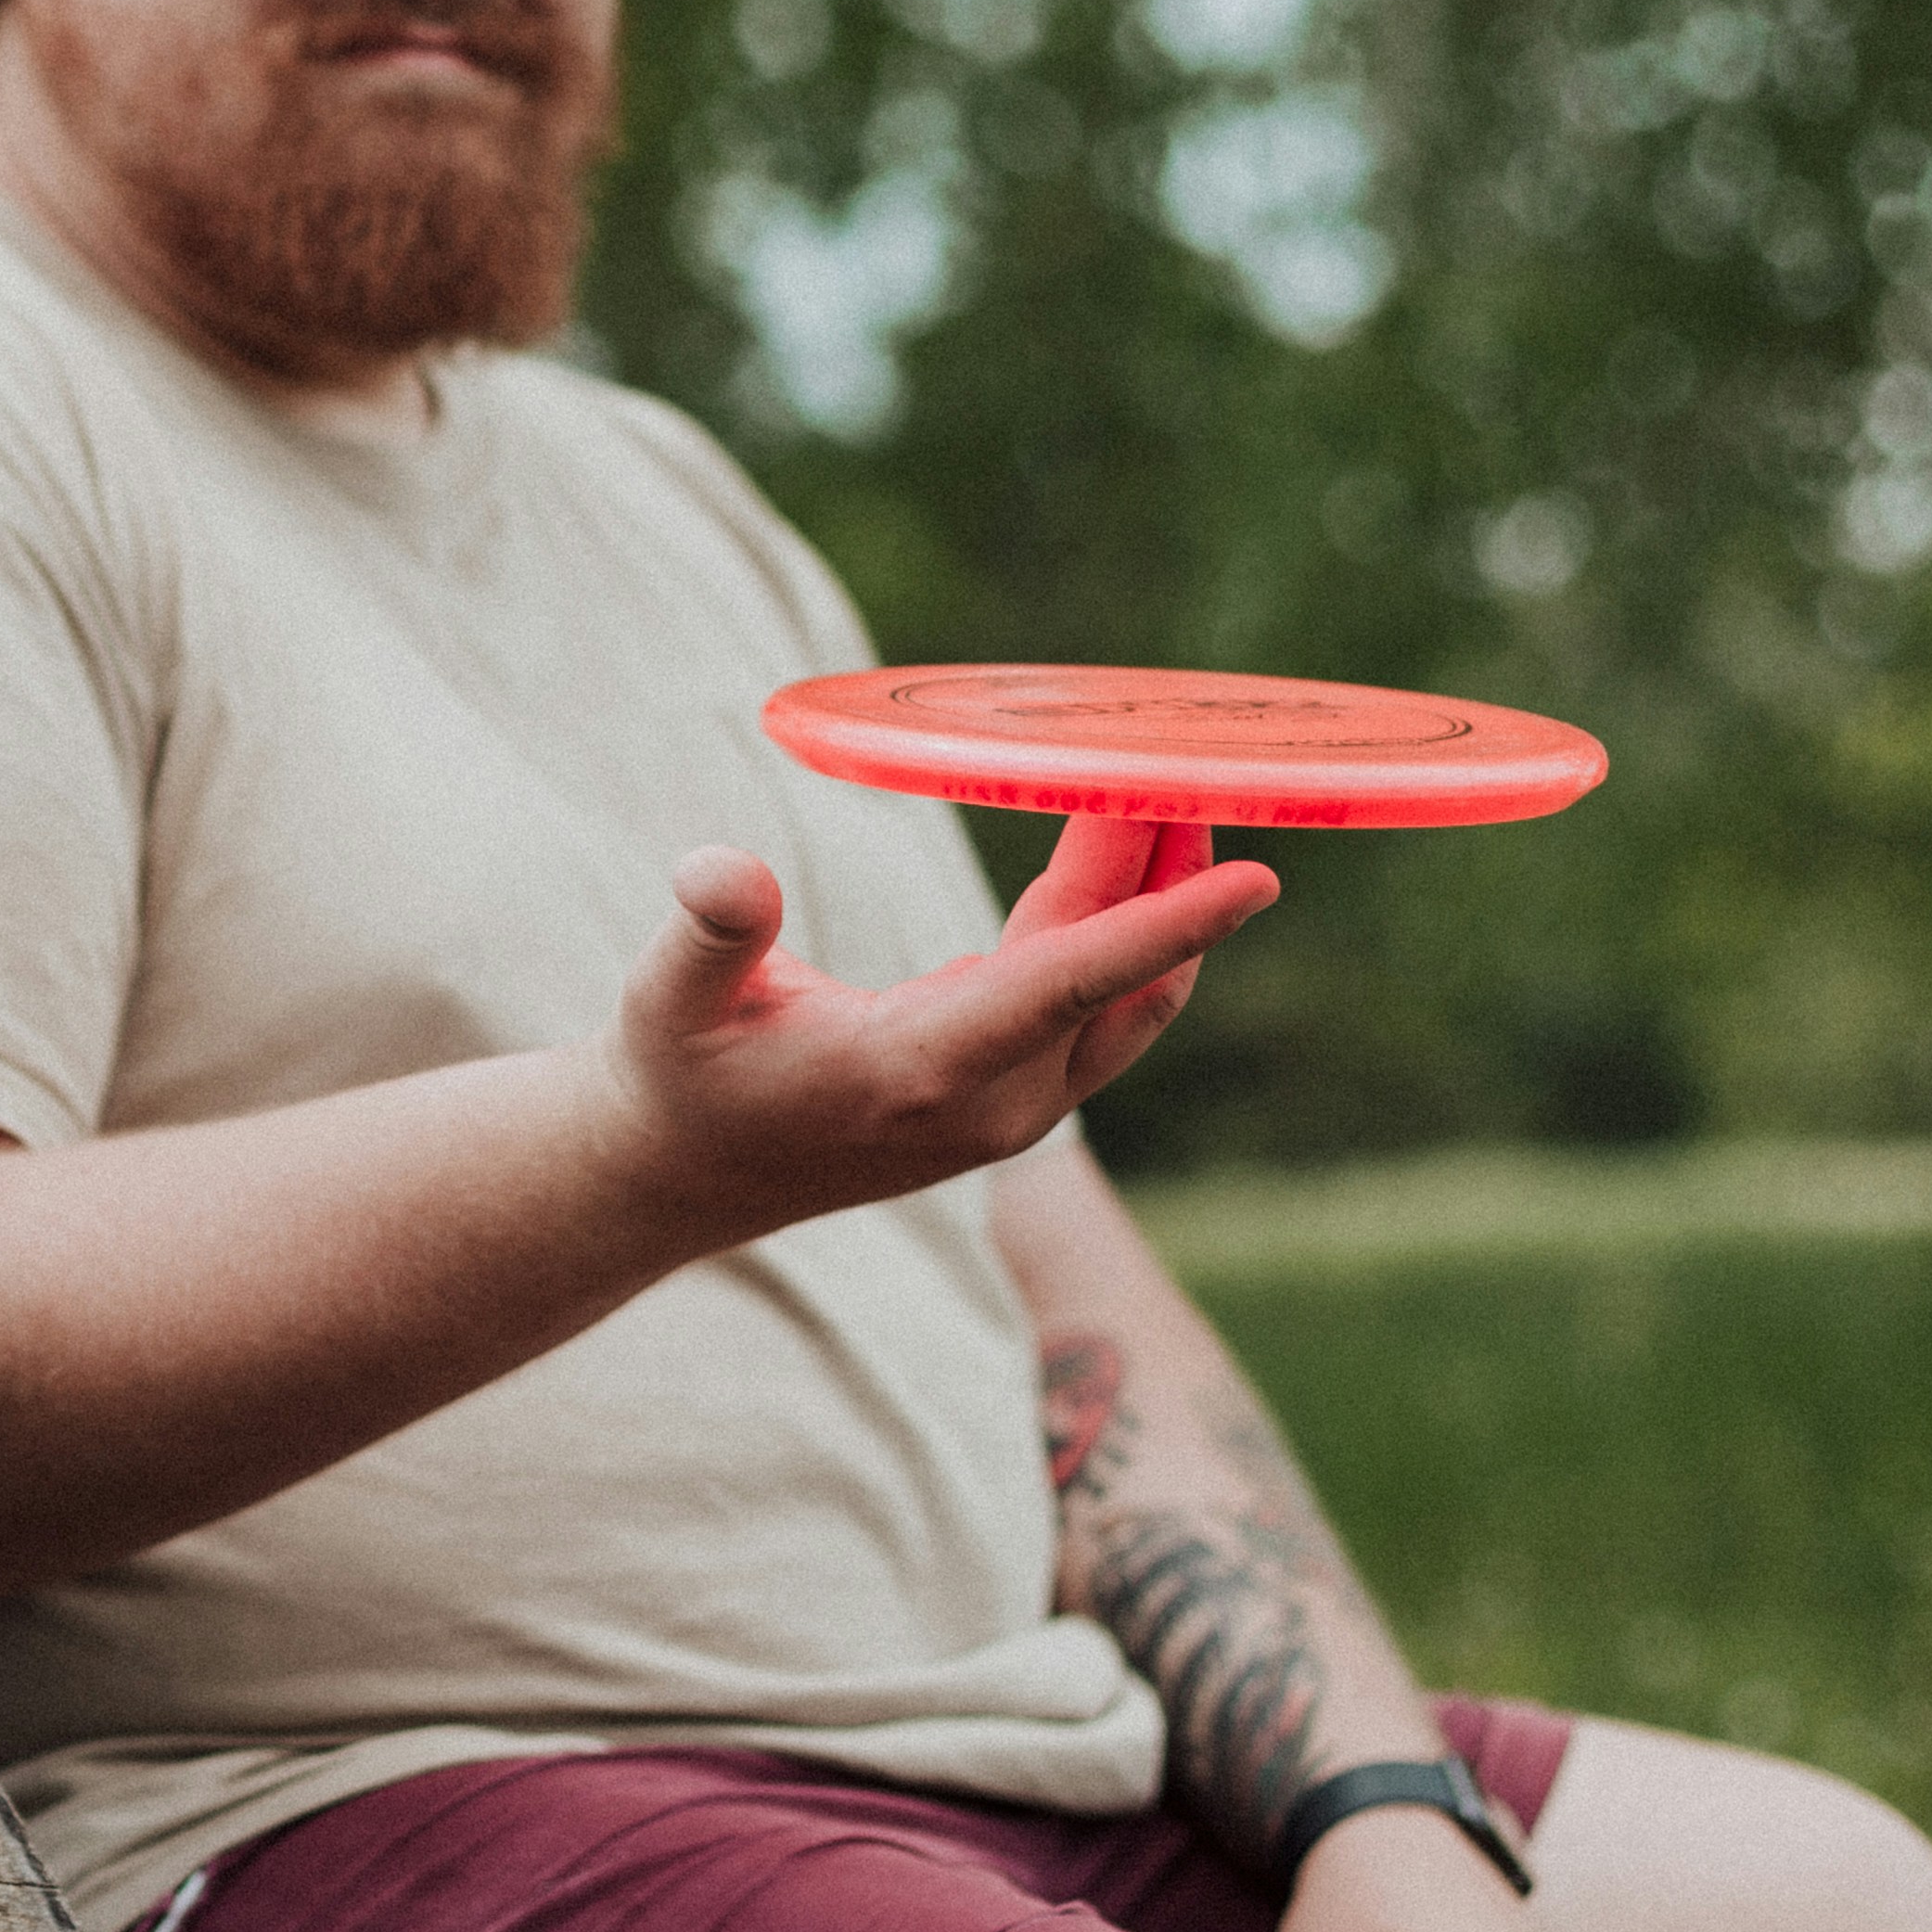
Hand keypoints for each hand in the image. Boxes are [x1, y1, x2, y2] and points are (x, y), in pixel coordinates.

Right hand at [597, 818, 1274, 1245]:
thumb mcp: (669, 997)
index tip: (1262, 878)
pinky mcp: (1014, 1096)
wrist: (682, 1176)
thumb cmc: (678, 1072)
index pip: (1071, 985)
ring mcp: (1013, 1110)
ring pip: (1126, 997)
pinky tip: (1117, 847)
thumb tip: (722, 871)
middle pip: (1120, 975)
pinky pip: (1100, 1003)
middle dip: (1170, 868)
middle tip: (1191, 755)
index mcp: (923, 1073)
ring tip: (1168, 786)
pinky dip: (1126, 927)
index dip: (1166, 924)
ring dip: (1159, 897)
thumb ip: (710, 933)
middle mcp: (993, 1102)